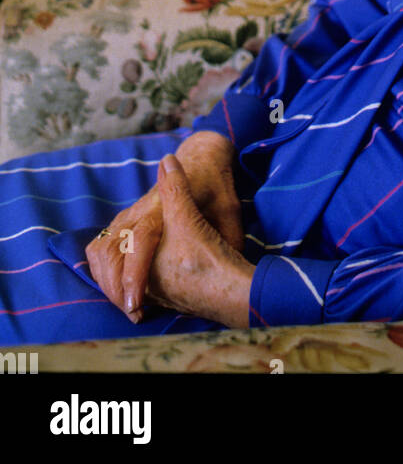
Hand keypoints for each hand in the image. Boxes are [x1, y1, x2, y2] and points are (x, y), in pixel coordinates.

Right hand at [86, 129, 240, 322]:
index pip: (141, 238)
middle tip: (133, 313)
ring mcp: (131, 212)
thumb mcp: (231, 210)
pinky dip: (103, 270)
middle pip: (112, 248)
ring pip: (101, 248)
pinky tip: (120, 291)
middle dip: (116, 286)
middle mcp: (142, 208)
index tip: (136, 303)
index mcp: (165, 204)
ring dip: (108, 280)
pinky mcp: (126, 218)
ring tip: (128, 307)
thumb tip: (232, 271)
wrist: (201, 157)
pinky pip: (101, 246)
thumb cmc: (216, 186)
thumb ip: (228, 239)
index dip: (135, 273)